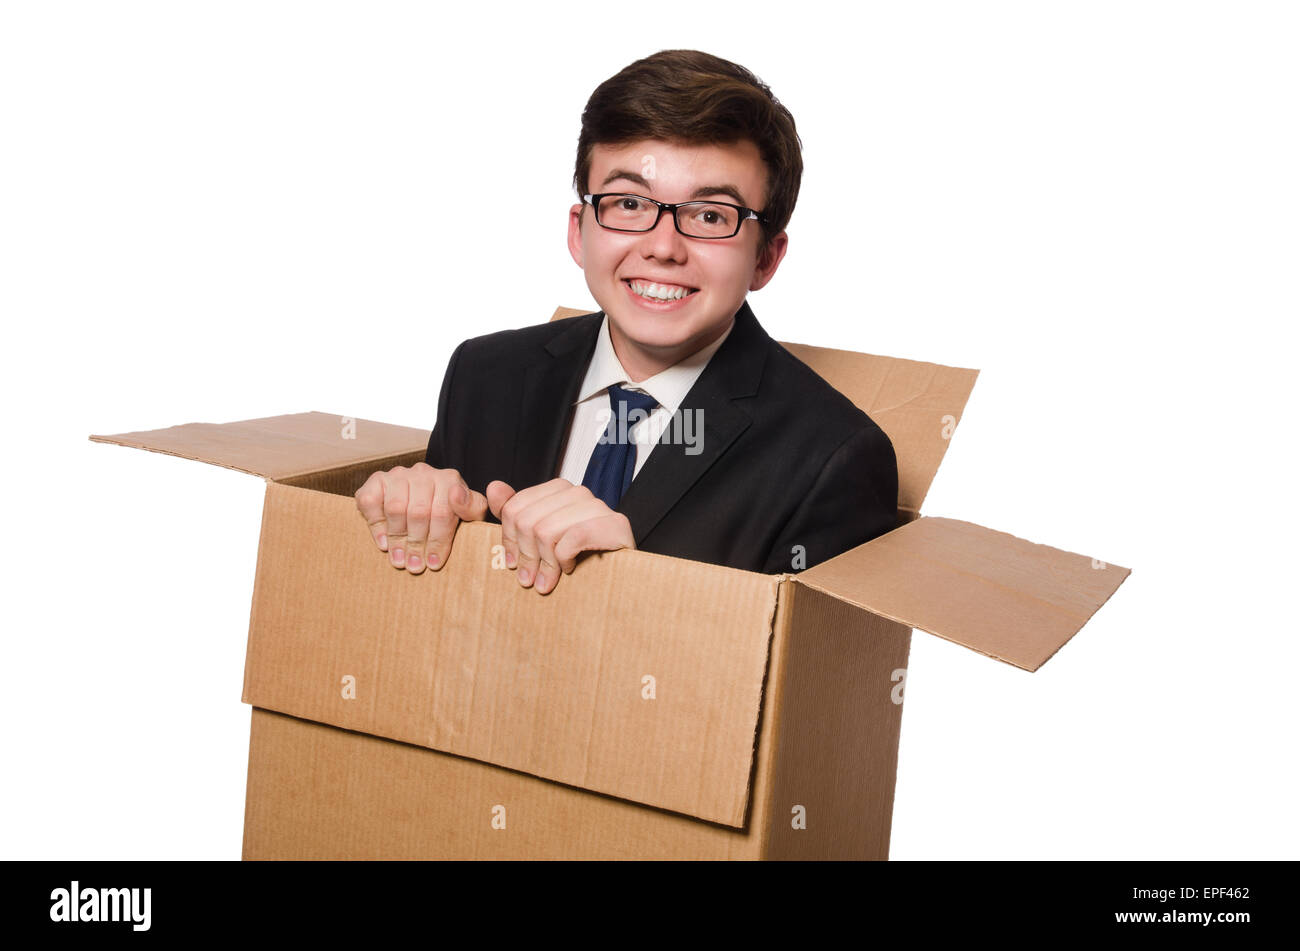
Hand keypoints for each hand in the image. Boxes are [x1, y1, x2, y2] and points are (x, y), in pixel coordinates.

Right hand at [354, 463, 488, 573]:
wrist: (426, 499)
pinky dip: (376, 524)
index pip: (442, 512)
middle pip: (418, 512)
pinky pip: (370, 501)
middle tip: (415, 566)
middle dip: (417, 544)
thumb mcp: (469, 512)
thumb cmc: (449, 511)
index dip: (438, 540)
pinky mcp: (377, 480)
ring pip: (395, 508)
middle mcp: (423, 473)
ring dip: (397, 538)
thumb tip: (456, 496)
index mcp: (448, 479)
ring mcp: (398, 475)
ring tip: (400, 559)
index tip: (434, 562)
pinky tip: (384, 542)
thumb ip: (473, 507)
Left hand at [486, 478, 634, 593]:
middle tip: (528, 580)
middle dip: (526, 556)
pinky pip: (570, 540)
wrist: (621, 578)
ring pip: (546, 531)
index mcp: (558, 490)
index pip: (515, 508)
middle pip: (527, 521)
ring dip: (545, 563)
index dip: (508, 539)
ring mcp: (597, 507)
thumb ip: (515, 512)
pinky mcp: (613, 524)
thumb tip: (494, 487)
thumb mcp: (540, 538)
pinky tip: (570, 569)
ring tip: (548, 580)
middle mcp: (578, 493)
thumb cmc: (579, 558)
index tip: (512, 563)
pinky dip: (565, 560)